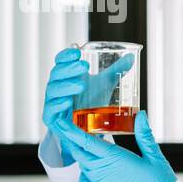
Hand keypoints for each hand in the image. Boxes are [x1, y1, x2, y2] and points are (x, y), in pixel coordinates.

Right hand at [41, 47, 133, 163]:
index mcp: (66, 76)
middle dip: (69, 69)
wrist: (87, 130)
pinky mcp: (52, 119)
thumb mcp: (105, 85)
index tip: (78, 51)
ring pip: (54, 91)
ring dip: (66, 86)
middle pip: (56, 74)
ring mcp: (53, 102)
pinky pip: (51, 110)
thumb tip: (131, 57)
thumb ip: (116, 71)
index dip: (66, 56)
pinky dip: (58, 105)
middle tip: (85, 66)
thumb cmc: (92, 103)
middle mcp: (57, 87)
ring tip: (82, 85)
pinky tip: (67, 102)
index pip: (61, 61)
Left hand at [55, 111, 175, 181]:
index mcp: (115, 157)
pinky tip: (100, 171)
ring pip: (83, 165)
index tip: (60, 122)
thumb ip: (144, 134)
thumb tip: (141, 115)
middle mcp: (102, 170)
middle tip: (76, 131)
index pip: (85, 140)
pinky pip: (84, 180)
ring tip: (96, 152)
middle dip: (75, 141)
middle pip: (79, 151)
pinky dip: (87, 173)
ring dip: (86, 156)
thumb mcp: (154, 156)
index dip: (70, 130)